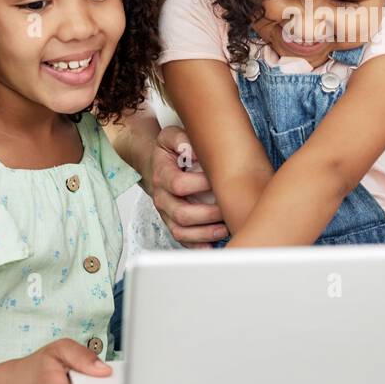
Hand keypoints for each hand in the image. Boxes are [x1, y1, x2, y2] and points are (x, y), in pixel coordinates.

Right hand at [149, 127, 227, 247]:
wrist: (157, 165)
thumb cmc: (170, 152)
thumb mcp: (172, 137)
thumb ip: (182, 139)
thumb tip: (196, 151)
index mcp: (162, 175)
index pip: (179, 184)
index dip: (200, 184)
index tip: (218, 180)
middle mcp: (162, 198)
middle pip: (182, 213)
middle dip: (208, 214)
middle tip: (227, 209)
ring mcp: (167, 214)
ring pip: (182, 231)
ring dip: (206, 233)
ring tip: (225, 227)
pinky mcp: (174, 225)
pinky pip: (184, 241)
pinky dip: (199, 246)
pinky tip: (214, 244)